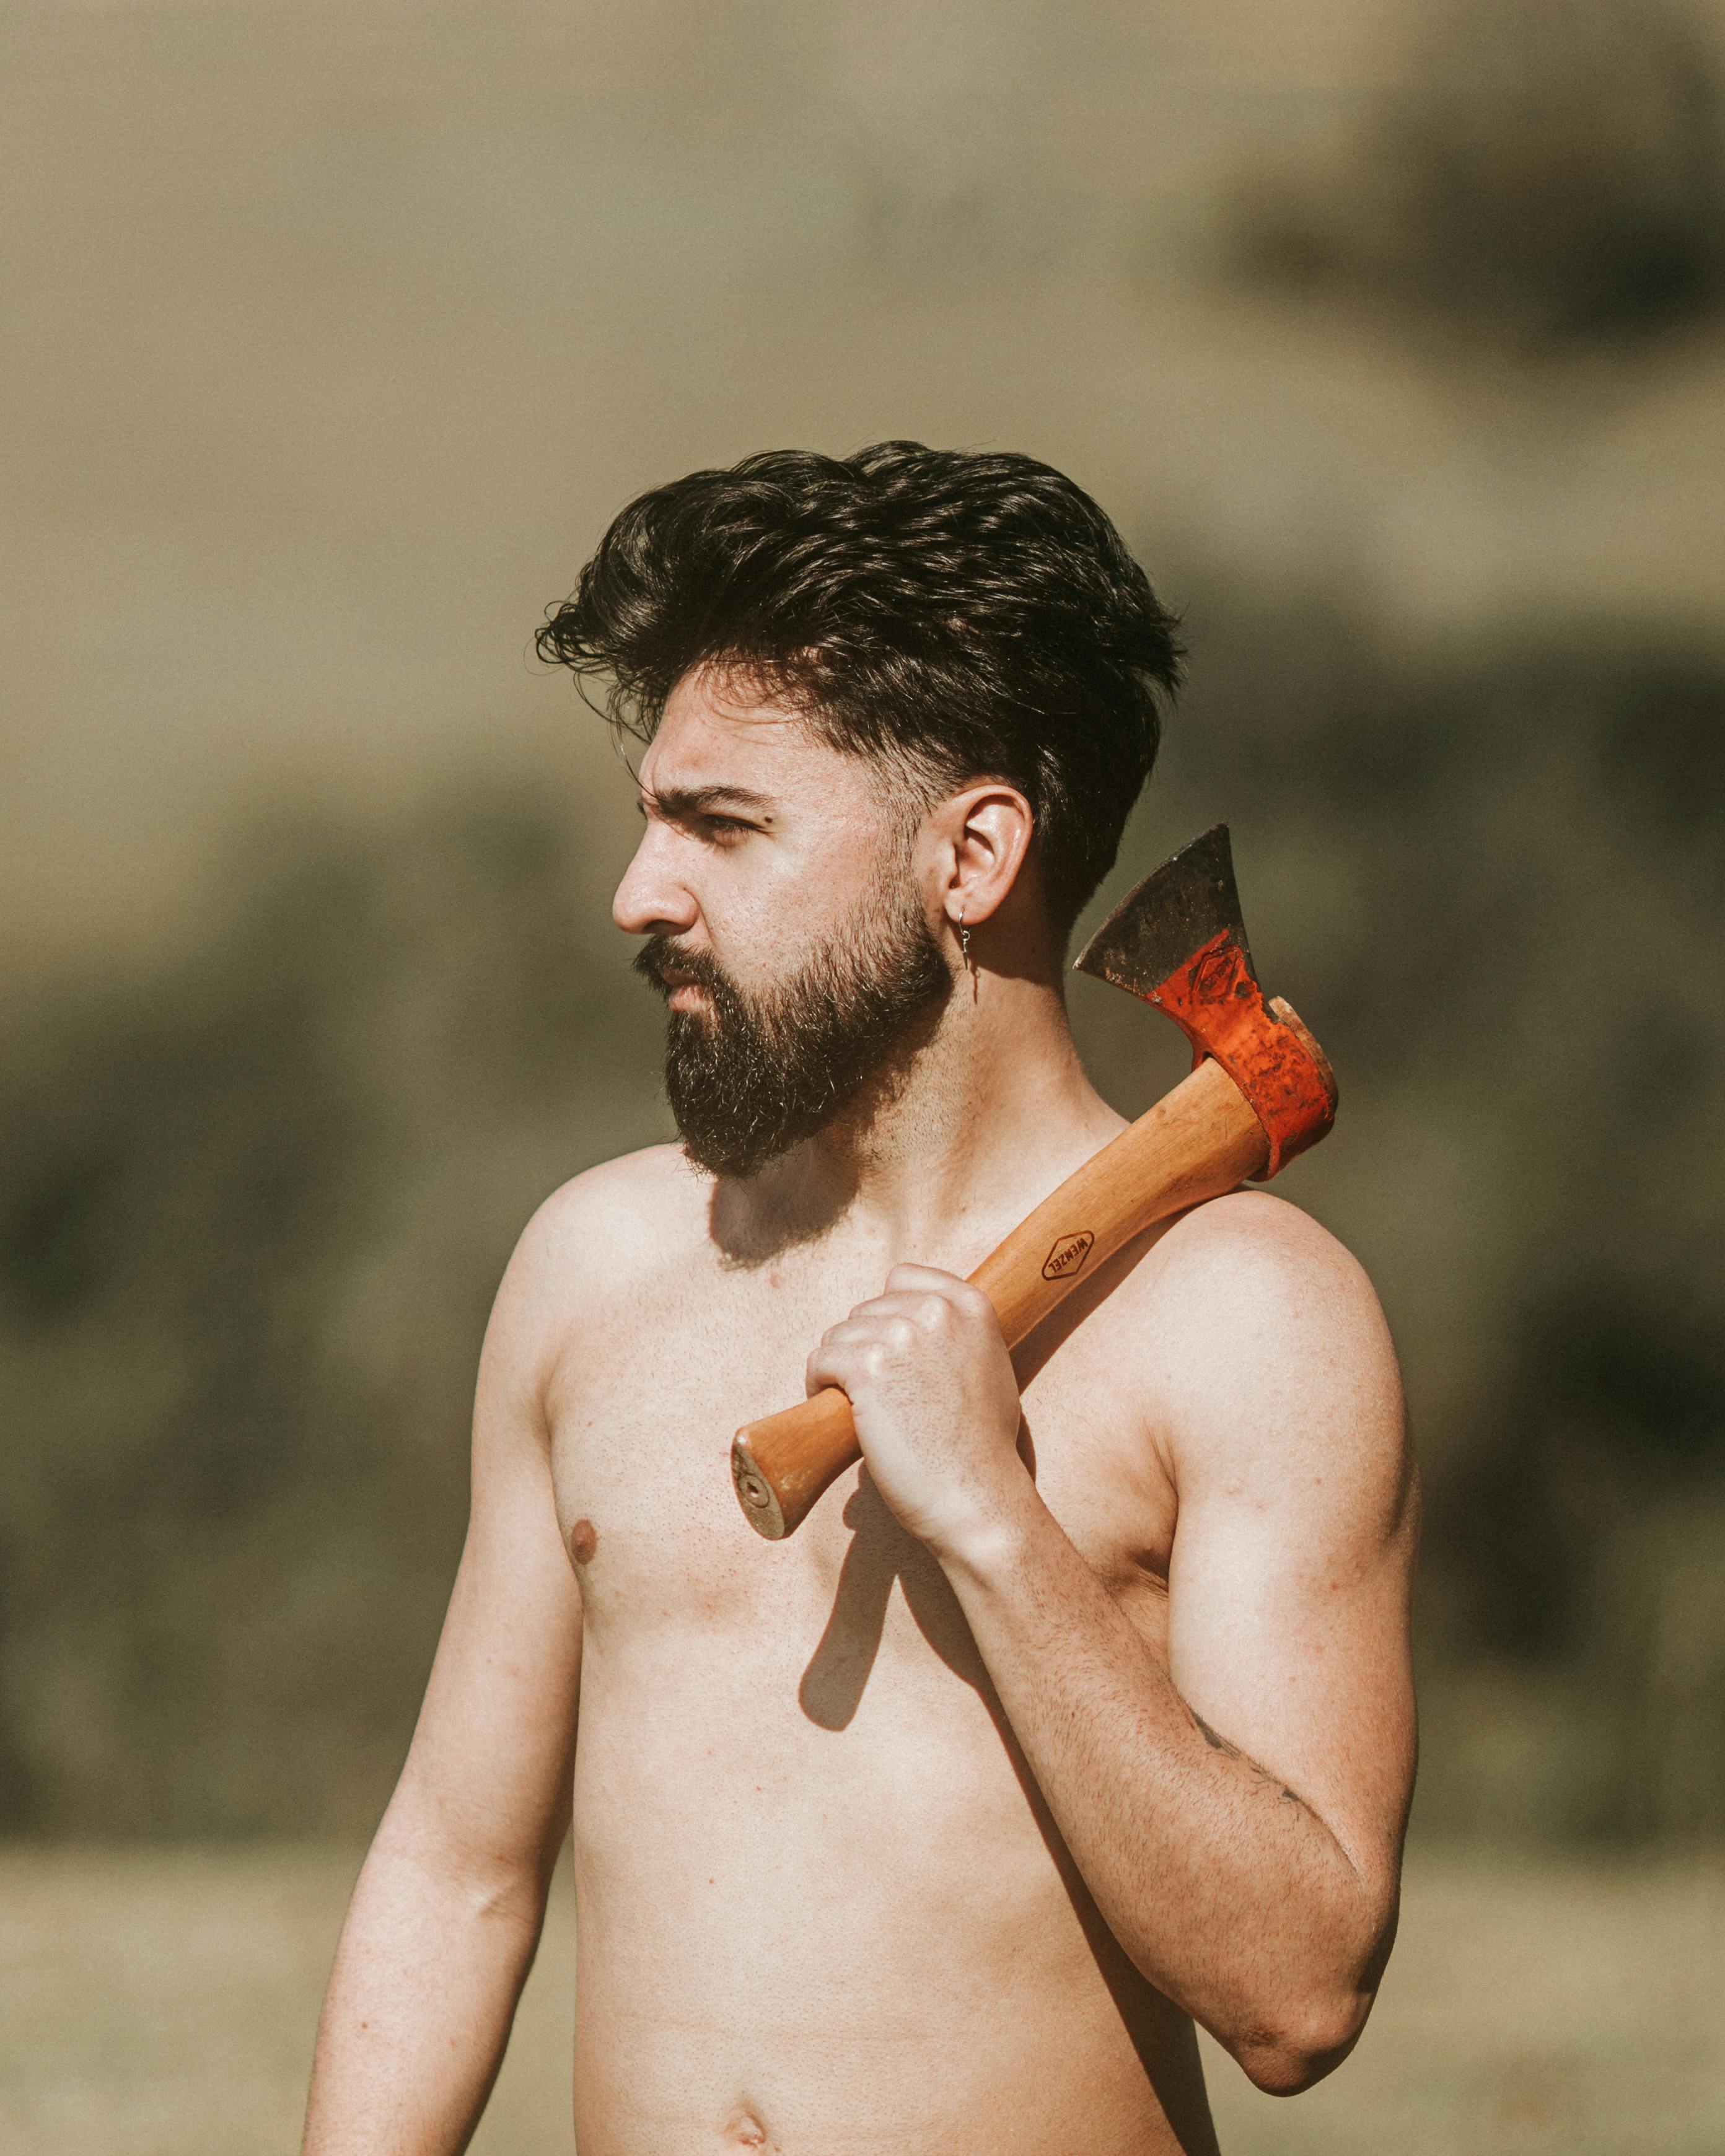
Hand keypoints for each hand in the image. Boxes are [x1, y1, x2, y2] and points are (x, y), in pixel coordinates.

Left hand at [806, 1264, 1029, 1556]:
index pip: (902, 1278)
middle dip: (861, 1347)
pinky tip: (834, 1411)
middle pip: (865, 1310)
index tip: (885, 1348)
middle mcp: (936, 1310)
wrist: (976, 1496)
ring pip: (839, 1335)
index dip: (885, 1313)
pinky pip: (821, 1359)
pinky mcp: (867, 1367)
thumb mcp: (988, 1367)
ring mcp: (900, 1335)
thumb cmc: (982, 1447)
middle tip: (870, 1392)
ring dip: (838, 1369)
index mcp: (970, 1304)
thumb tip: (919, 1325)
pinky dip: (818, 1385)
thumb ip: (959, 1336)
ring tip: (854, 1406)